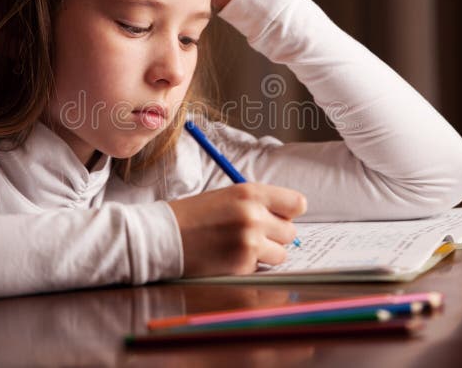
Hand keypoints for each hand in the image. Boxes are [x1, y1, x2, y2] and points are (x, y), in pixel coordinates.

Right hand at [167, 183, 306, 276]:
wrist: (164, 235)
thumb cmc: (194, 215)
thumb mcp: (228, 197)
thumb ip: (258, 204)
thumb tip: (287, 219)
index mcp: (251, 192)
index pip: (297, 204)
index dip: (288, 213)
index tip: (279, 218)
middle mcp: (254, 215)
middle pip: (291, 232)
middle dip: (275, 236)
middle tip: (253, 235)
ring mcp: (250, 241)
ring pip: (280, 254)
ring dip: (265, 254)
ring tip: (240, 247)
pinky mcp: (242, 264)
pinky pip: (260, 268)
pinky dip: (248, 266)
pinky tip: (227, 256)